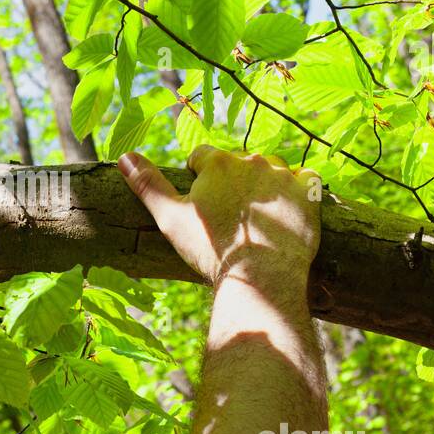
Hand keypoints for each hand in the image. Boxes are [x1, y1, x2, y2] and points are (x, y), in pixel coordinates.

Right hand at [118, 146, 320, 291]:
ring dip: (265, 183)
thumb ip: (148, 184)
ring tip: (258, 216)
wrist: (260, 276)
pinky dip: (299, 189)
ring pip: (272, 168)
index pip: (202, 156)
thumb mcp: (170, 218)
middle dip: (233, 181)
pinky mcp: (309, 193)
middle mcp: (252, 160)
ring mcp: (283, 176)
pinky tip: (289, 210)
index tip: (200, 201)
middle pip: (238, 161)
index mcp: (218, 163)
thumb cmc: (210, 249)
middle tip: (229, 215)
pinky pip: (307, 179)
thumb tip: (125, 156)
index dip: (198, 177)